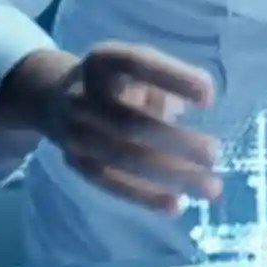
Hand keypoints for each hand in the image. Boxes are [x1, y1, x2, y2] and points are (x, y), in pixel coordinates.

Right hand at [2, 43, 220, 213]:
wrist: (53, 95)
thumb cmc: (119, 82)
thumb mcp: (139, 69)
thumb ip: (169, 83)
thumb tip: (204, 103)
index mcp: (103, 61)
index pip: (136, 64)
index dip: (173, 80)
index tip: (209, 99)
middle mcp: (82, 95)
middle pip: (129, 122)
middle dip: (176, 141)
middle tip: (214, 154)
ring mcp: (73, 131)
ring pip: (123, 157)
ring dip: (170, 175)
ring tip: (211, 188)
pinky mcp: (75, 161)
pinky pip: (110, 182)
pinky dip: (144, 195)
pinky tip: (177, 205)